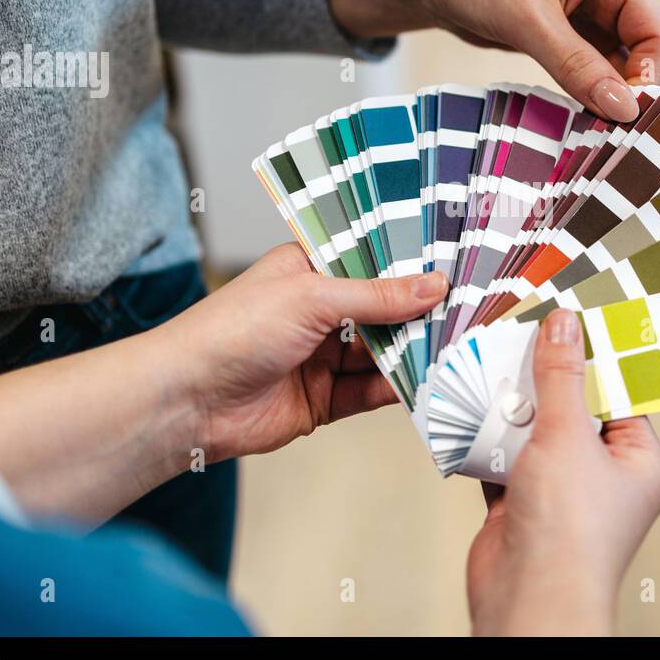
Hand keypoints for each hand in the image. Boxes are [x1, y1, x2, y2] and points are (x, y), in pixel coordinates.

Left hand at [157, 244, 447, 463]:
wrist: (189, 401)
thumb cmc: (234, 330)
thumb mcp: (312, 298)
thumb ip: (377, 296)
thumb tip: (434, 286)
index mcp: (310, 269)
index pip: (371, 258)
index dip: (411, 260)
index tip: (456, 259)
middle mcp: (320, 310)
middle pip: (384, 308)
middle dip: (422, 310)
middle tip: (471, 305)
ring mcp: (324, 355)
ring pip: (384, 351)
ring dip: (417, 350)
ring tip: (461, 343)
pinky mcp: (326, 399)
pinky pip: (373, 390)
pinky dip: (401, 388)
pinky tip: (431, 380)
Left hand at [325, 0, 659, 121]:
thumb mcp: (526, 21)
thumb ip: (576, 65)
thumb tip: (626, 109)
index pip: (651, 31)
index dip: (649, 75)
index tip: (637, 113)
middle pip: (655, 47)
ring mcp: (587, 15)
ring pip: (628, 63)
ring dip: (644, 100)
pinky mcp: (565, 36)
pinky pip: (598, 71)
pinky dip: (608, 98)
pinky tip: (619, 130)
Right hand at [465, 310, 659, 635]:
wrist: (527, 598)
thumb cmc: (570, 534)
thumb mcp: (568, 434)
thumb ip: (561, 377)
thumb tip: (565, 325)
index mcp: (639, 462)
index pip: (618, 393)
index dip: (591, 358)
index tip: (565, 323)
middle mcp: (605, 477)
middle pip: (572, 409)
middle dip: (541, 383)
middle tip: (517, 342)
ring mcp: (561, 492)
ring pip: (533, 433)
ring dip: (509, 410)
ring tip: (487, 373)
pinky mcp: (522, 505)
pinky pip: (504, 458)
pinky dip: (485, 440)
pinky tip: (468, 413)